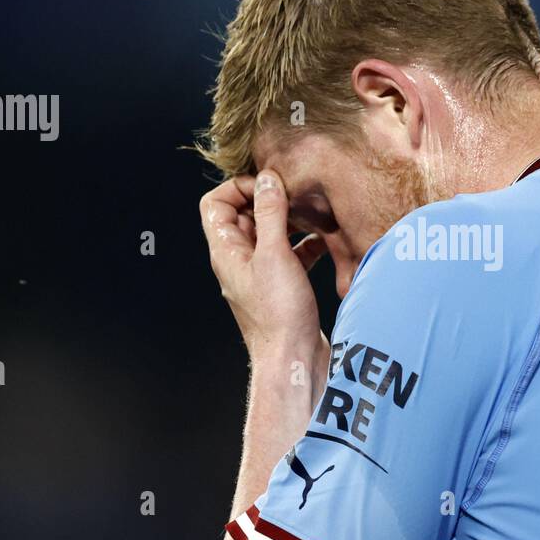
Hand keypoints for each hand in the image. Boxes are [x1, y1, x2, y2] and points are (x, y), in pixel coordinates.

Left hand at [199, 170, 329, 369]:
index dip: (239, 188)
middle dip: (269, 201)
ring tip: (312, 216)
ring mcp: (260, 274)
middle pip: (244, 215)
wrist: (292, 359)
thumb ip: (270, 214)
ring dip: (289, 222)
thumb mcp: (274, 255)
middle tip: (295, 197)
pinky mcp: (281, 286)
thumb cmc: (278, 315)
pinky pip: (290, 254)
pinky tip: (324, 243)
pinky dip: (304, 244)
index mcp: (226, 252)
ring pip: (270, 234)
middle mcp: (238, 261)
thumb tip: (267, 179)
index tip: (268, 187)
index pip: (215, 204)